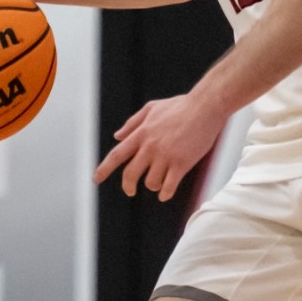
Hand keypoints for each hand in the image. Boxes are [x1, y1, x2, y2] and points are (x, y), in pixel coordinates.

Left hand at [94, 91, 226, 201]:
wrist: (206, 106)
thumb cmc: (181, 106)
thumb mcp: (152, 108)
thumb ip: (133, 123)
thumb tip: (117, 136)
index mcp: (141, 133)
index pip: (117, 155)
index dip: (104, 169)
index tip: (95, 179)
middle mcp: (150, 146)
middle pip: (130, 174)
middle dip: (128, 186)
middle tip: (130, 191)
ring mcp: (166, 156)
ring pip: (151, 182)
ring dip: (153, 186)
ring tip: (160, 183)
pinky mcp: (182, 163)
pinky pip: (169, 186)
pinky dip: (165, 194)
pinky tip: (166, 194)